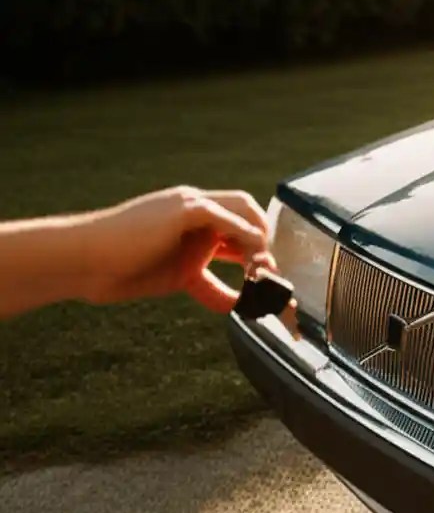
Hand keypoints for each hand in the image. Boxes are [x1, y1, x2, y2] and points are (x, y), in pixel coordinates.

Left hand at [84, 186, 273, 312]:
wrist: (84, 262)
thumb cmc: (127, 231)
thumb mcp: (180, 215)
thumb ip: (219, 217)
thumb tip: (257, 235)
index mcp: (199, 204)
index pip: (244, 209)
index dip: (261, 228)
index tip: (266, 254)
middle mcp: (199, 226)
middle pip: (243, 235)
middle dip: (261, 252)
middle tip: (269, 275)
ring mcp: (190, 252)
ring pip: (232, 262)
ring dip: (249, 276)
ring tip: (260, 292)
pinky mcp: (180, 276)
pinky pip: (211, 287)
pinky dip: (226, 297)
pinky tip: (236, 308)